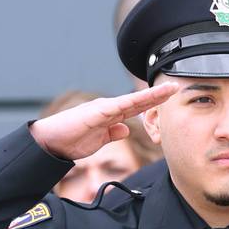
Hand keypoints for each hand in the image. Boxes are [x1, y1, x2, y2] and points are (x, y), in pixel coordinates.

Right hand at [28, 83, 178, 160]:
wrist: (52, 141)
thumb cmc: (73, 139)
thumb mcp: (100, 139)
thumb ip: (113, 133)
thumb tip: (126, 129)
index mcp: (111, 114)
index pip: (137, 107)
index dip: (154, 101)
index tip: (170, 95)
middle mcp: (109, 108)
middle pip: (138, 101)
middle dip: (157, 94)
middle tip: (176, 86)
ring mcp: (102, 109)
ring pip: (131, 101)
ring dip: (149, 96)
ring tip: (166, 90)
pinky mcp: (94, 113)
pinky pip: (115, 108)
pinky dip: (128, 103)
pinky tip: (141, 100)